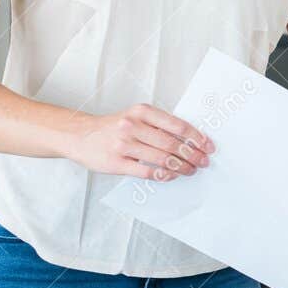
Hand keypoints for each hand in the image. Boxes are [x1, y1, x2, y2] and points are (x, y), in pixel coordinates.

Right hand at [62, 104, 213, 179]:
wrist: (80, 135)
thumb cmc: (113, 127)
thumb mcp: (135, 116)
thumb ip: (158, 125)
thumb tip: (190, 139)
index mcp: (141, 112)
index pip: (177, 125)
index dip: (196, 137)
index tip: (207, 146)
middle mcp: (132, 126)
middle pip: (171, 144)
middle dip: (192, 155)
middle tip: (203, 161)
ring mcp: (123, 145)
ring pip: (161, 159)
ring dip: (181, 167)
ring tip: (190, 170)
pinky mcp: (116, 162)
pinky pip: (146, 171)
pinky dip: (163, 175)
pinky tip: (171, 176)